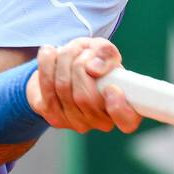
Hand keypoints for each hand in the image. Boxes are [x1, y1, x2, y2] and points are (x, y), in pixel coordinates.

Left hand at [27, 38, 142, 133]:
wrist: (65, 67)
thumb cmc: (93, 61)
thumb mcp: (103, 51)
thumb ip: (106, 53)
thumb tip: (94, 69)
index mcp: (125, 108)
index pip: (127, 121)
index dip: (118, 107)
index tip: (111, 88)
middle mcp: (102, 121)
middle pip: (85, 98)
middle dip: (79, 65)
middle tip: (81, 51)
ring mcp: (77, 123)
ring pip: (63, 89)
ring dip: (63, 60)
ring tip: (67, 50)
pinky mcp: (54, 118)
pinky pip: (46, 88)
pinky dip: (46, 64)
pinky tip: (49, 53)